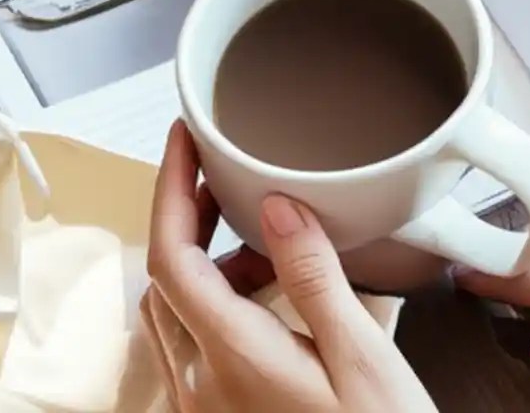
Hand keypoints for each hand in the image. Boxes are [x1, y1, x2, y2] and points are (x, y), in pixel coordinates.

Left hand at [144, 121, 435, 411]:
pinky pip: (194, 343)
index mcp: (234, 359)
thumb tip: (277, 206)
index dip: (170, 190)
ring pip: (177, 311)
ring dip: (209, 263)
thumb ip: (315, 277)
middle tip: (232, 179)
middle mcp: (201, 384)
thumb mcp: (363, 356)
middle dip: (193, 219)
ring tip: (269, 241)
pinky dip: (219, 302)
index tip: (183, 142)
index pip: (171, 258)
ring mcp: (204, 404)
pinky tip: (272, 298)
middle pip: (166, 279)